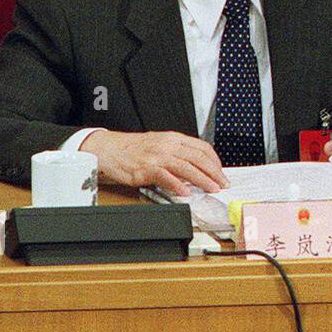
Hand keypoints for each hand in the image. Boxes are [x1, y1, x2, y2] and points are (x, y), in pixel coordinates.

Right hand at [82, 129, 228, 195]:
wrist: (109, 148)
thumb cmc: (133, 148)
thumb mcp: (159, 144)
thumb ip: (177, 153)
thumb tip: (196, 168)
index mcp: (174, 138)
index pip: (202, 147)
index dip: (215, 161)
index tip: (220, 172)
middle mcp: (168, 145)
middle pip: (198, 158)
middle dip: (214, 172)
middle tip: (222, 184)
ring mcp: (157, 157)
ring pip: (187, 167)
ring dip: (202, 180)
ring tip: (211, 189)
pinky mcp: (146, 169)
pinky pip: (166, 177)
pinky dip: (177, 185)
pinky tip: (185, 193)